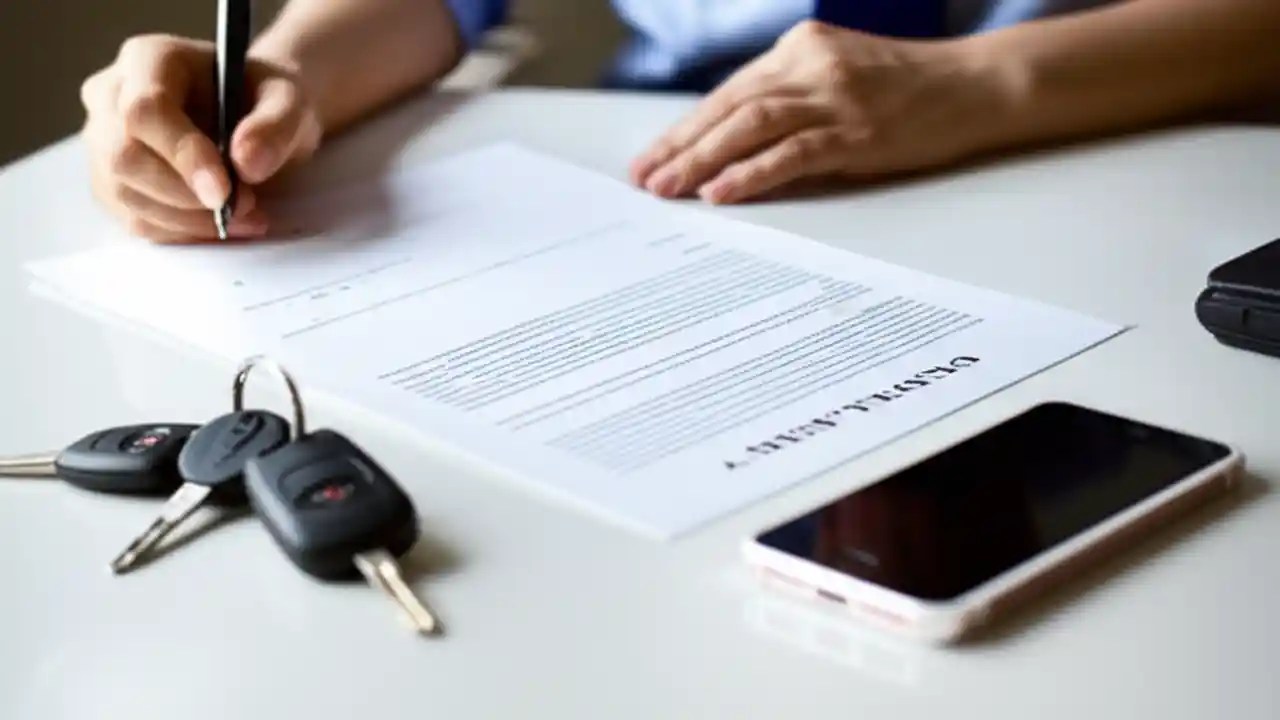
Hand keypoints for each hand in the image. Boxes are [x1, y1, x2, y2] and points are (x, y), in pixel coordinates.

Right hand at [80, 34, 323, 241]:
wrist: (254, 119)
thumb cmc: (263, 100)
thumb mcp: (287, 101)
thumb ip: (275, 125)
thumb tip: (246, 163)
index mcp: (148, 59)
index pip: (145, 110)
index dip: (182, 155)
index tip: (224, 191)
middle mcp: (111, 96)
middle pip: (124, 157)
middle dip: (187, 196)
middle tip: (245, 205)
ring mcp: (103, 142)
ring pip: (126, 195)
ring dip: (190, 220)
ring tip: (245, 216)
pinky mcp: (111, 183)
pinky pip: (135, 220)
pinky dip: (183, 232)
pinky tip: (222, 226)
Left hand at [630, 21, 1013, 203]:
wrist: (974, 86)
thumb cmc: (905, 89)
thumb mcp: (838, 75)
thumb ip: (789, 96)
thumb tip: (730, 140)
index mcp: (799, 49)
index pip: (728, 93)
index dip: (685, 128)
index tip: (652, 157)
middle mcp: (810, 66)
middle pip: (729, 107)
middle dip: (682, 146)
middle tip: (645, 180)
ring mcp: (834, 97)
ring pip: (750, 126)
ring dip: (703, 160)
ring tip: (670, 188)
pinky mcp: (857, 132)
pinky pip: (792, 152)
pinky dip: (752, 172)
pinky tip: (722, 192)